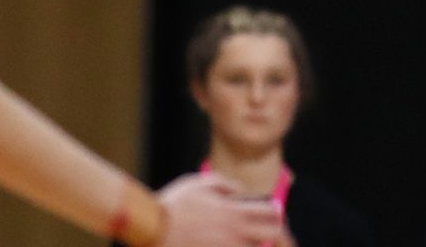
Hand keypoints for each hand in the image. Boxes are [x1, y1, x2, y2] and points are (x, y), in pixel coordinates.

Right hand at [155, 174, 283, 246]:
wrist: (150, 231)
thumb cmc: (173, 205)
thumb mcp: (199, 184)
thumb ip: (225, 185)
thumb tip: (240, 190)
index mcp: (234, 212)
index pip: (271, 213)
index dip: (274, 212)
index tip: (271, 212)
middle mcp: (235, 233)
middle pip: (272, 235)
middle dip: (272, 231)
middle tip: (263, 228)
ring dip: (254, 243)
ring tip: (243, 237)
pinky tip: (229, 244)